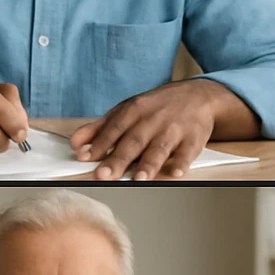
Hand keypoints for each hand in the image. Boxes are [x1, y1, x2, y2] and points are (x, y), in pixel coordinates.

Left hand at [70, 79, 226, 179]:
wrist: (198, 95)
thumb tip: (76, 142)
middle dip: (118, 159)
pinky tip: (177, 173)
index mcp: (134, 111)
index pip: (113, 129)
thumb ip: (101, 126)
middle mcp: (153, 120)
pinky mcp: (194, 139)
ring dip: (149, 164)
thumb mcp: (128, 109)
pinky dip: (183, 163)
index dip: (99, 144)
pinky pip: (188, 153)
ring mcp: (174, 129)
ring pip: (159, 149)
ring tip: (139, 179)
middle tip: (104, 175)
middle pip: (133, 142)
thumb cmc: (158, 106)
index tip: (85, 158)